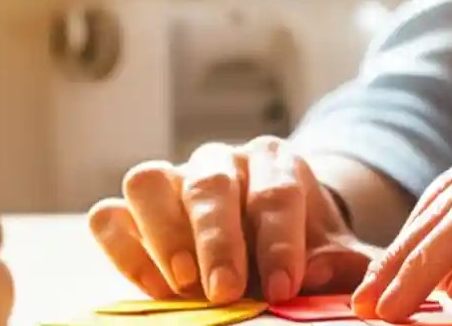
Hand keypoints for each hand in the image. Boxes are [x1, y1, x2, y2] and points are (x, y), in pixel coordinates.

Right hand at [90, 136, 379, 303]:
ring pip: (148, 182)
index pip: (276, 192)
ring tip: (183, 284)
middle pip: (210, 184)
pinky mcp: (135, 210)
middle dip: (217, 240)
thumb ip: (342, 265)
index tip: (284, 287)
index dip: (279, 242)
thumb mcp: (336, 254)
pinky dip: (123, 250)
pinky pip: (109, 216)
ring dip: (163, 234)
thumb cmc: (306, 245)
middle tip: (225, 291)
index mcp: (275, 161)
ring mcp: (173, 179)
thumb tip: (318, 275)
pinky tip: (155, 289)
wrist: (272, 238)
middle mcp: (221, 160)